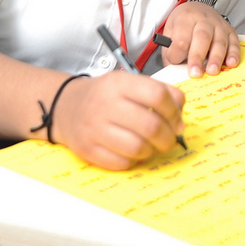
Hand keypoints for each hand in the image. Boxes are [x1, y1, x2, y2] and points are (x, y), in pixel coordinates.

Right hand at [52, 71, 185, 170]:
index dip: (174, 111)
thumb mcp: (130, 83)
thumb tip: (179, 120)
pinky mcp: (87, 149)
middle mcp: (105, 104)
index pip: (157, 95)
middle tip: (170, 139)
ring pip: (137, 147)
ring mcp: (94, 128)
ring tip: (154, 146)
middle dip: (168, 137)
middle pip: (150, 125)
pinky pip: (121, 162)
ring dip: (153, 150)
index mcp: (119, 83)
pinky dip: (134, 160)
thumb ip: (160, 93)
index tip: (177, 121)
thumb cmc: (106, 96)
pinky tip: (135, 152)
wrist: (66, 106)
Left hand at [160, 1, 240, 76]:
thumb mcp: (170, 32)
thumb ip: (170, 51)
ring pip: (219, 42)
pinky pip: (234, 43)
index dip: (177, 54)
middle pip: (202, 38)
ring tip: (212, 71)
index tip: (174, 63)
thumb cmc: (183, 24)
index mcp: (186, 18)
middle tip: (195, 73)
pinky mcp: (230, 31)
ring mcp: (219, 25)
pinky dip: (233, 54)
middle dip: (198, 57)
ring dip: (216, 58)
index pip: (181, 39)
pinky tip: (230, 64)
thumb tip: (173, 71)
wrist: (196, 9)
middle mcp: (204, 20)